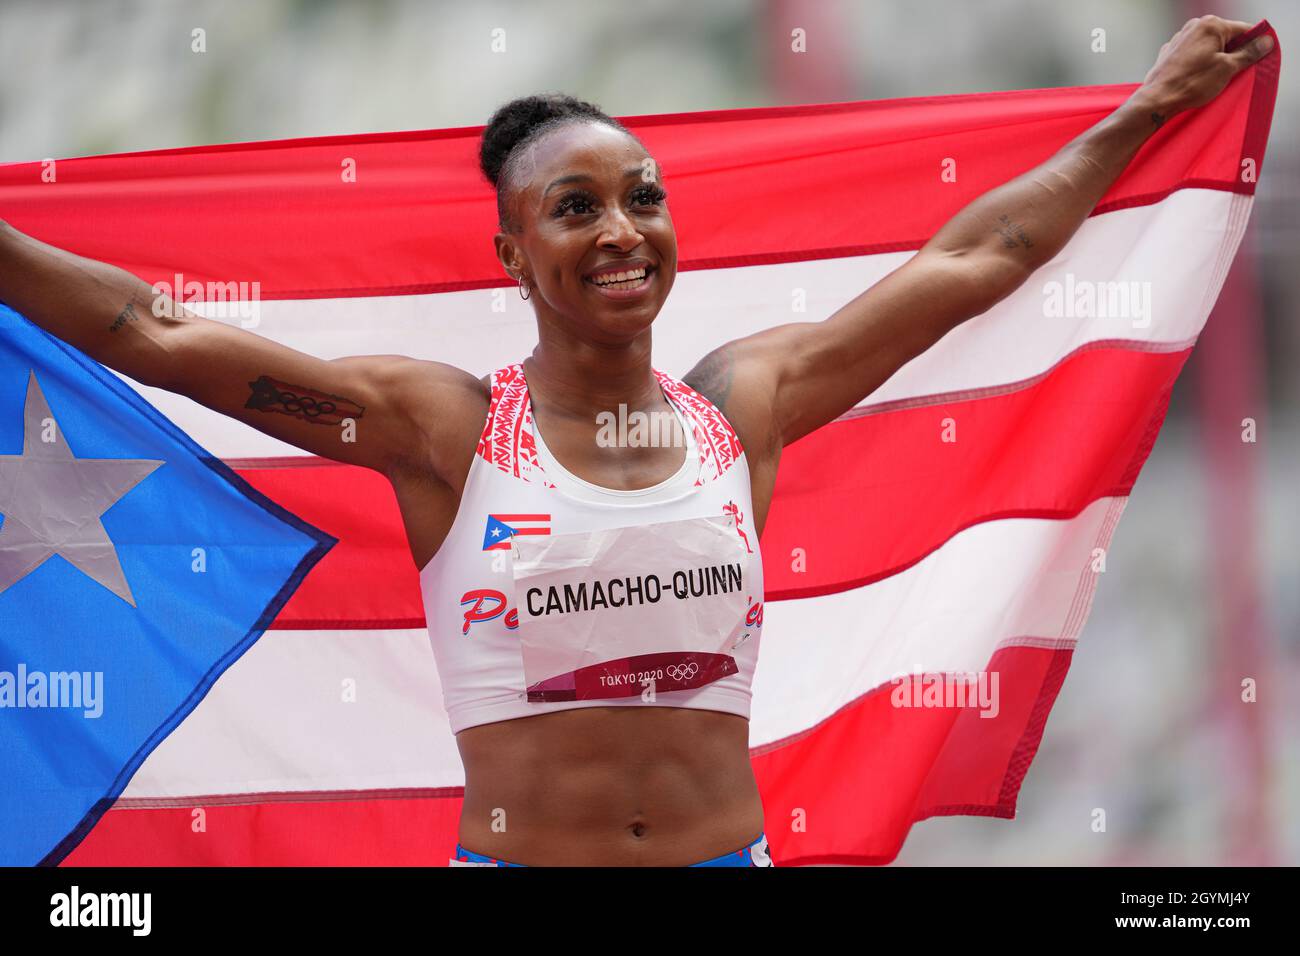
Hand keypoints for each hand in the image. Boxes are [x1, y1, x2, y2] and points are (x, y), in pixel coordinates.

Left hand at [1136, 16, 1272, 119]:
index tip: (1258, 58)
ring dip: (1217, 60)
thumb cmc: (1189, 83)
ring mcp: (1180, 39)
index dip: (1254, 44)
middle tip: (1236, 72)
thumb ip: (1249, 53)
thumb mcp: (1227, 68)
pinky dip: (1201, 64)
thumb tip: (1265, 42)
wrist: (1156, 100)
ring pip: (1209, 47)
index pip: (1244, 29)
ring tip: (1216, 78)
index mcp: (1211, 25)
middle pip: (1226, 37)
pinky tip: (1200, 78)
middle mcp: (1194, 27)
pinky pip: (1194, 55)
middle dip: (1234, 53)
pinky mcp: (1171, 53)